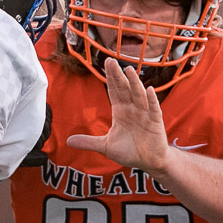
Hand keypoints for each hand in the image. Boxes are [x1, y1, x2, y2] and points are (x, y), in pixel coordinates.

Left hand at [66, 57, 171, 175]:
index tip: (106, 64)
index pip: (114, 91)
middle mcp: (132, 109)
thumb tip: (67, 141)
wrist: (148, 161)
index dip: (110, 78)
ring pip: (138, 95)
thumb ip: (88, 142)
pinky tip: (149, 90)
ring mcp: (145, 114)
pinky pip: (154, 109)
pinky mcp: (156, 122)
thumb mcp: (105, 146)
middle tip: (111, 60)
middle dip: (118, 75)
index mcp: (120, 111)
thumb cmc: (130, 151)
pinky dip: (152, 100)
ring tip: (129, 69)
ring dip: (134, 83)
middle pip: (124, 89)